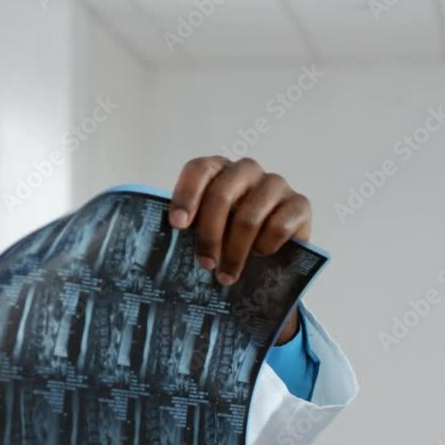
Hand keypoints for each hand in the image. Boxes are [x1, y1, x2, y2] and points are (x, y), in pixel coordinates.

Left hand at [168, 156, 311, 342]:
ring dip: (236, 250)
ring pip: (250, 214)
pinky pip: (280, 223)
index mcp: (217, 170)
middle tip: (204, 264)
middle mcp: (246, 170)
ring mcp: (275, 184)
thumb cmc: (224, 239)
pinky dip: (267, 245)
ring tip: (227, 275)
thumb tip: (145, 244)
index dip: (186, 195)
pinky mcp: (300, 204)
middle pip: (222, 193)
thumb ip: (184, 226)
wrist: (268, 256)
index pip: (198, 169)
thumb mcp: (201, 229)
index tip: (177, 226)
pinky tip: (261, 257)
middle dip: (209, 234)